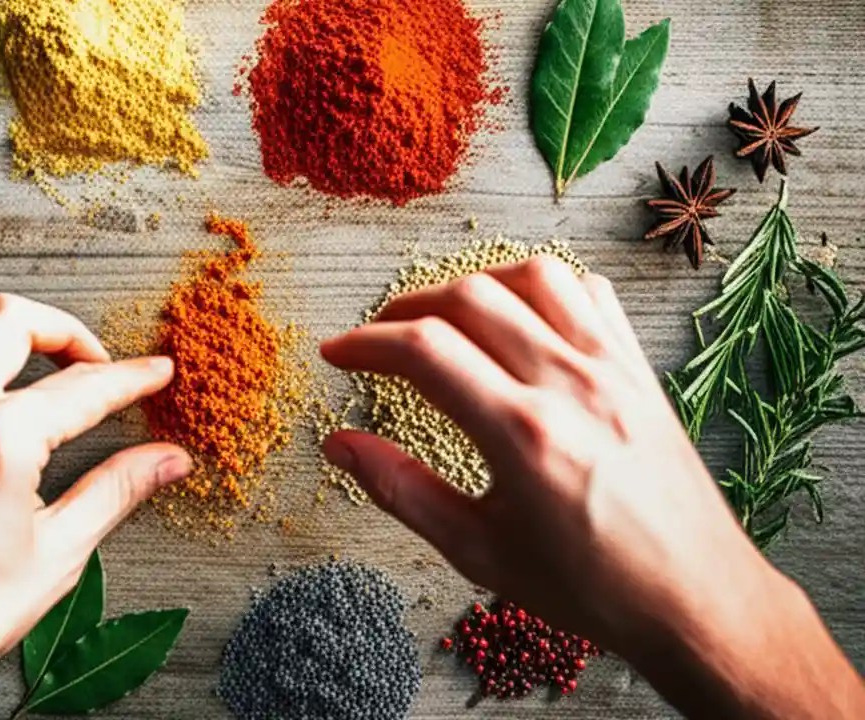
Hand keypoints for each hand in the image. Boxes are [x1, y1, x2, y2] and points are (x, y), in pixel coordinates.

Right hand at [320, 257, 862, 717]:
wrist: (696, 600)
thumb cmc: (592, 587)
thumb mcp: (479, 552)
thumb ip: (402, 490)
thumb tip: (340, 445)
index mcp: (523, 434)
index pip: (425, 351)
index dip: (366, 343)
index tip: (337, 353)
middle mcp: (570, 385)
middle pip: (470, 298)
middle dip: (406, 309)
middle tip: (378, 339)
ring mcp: (612, 369)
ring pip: (531, 277)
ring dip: (473, 284)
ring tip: (442, 316)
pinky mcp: (639, 369)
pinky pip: (588, 293)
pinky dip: (541, 286)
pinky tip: (519, 315)